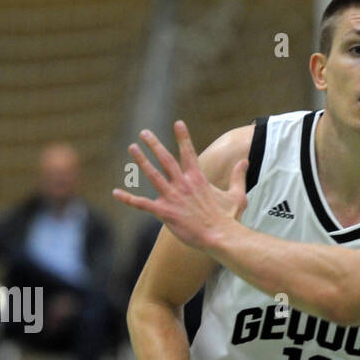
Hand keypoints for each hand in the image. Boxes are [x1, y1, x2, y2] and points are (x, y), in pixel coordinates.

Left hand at [113, 120, 247, 252]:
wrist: (220, 237)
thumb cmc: (229, 219)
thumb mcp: (238, 195)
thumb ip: (239, 177)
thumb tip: (244, 161)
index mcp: (198, 179)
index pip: (189, 153)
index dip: (183, 137)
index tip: (177, 123)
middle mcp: (183, 184)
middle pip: (166, 159)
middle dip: (154, 144)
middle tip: (144, 132)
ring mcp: (172, 197)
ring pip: (152, 174)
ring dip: (141, 161)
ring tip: (132, 148)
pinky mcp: (164, 212)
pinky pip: (142, 204)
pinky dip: (128, 199)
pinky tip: (116, 193)